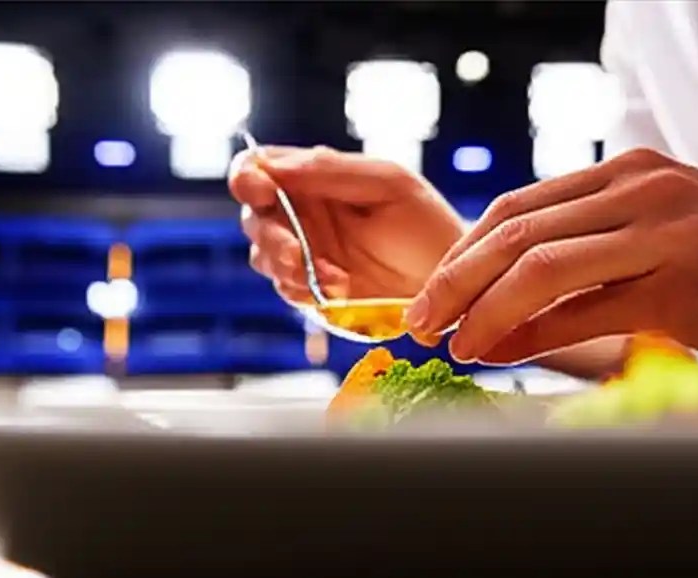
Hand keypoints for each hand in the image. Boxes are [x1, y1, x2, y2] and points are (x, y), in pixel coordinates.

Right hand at [227, 146, 463, 302]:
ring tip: (330, 276)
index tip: (260, 188)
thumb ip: (332, 170)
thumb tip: (277, 165)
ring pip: (262, 257)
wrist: (450, 280)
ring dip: (287, 266)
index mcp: (312, 179)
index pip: (257, 169)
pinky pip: (287, 290)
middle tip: (295, 252)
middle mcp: (301, 215)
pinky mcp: (312, 292)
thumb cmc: (426, 224)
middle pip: (252, 218)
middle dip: (269, 235)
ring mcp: (304, 255)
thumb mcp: (388, 184)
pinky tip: (338, 289)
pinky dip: (305, 289)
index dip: (247, 177)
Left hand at [406, 148, 697, 364]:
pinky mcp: (682, 285)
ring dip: (479, 308)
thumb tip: (510, 309)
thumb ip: (597, 253)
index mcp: (630, 172)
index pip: (518, 205)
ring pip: (537, 264)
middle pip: (513, 228)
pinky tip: (501, 352)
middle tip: (418, 320)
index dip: (463, 251)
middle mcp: (639, 190)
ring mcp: (662, 232)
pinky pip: (582, 309)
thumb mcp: (668, 232)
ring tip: (450, 342)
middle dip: (452, 279)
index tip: (434, 290)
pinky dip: (530, 334)